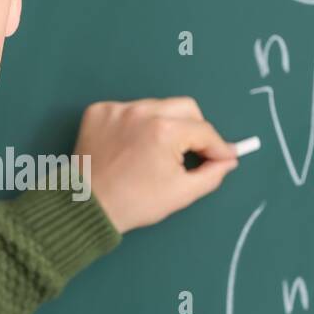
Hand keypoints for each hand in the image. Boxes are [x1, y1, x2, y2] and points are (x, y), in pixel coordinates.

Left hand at [73, 97, 238, 233]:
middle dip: (195, 129)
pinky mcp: (99, 111)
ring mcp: (118, 109)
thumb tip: (228, 159)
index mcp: (165, 130)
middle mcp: (142, 111)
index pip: (204, 130)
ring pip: (157, 107)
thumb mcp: (181, 193)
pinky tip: (131, 146)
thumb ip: (211, 174)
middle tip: (193, 152)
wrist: (85, 206)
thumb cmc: (133, 203)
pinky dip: (136, 125)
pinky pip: (129, 110)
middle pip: (185, 108)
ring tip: (155, 152)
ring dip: (164, 125)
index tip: (223, 157)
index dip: (218, 147)